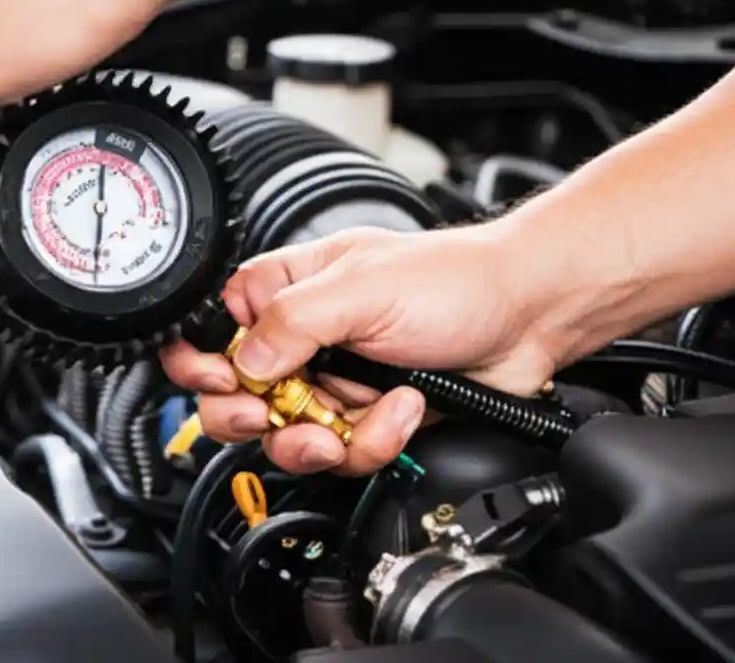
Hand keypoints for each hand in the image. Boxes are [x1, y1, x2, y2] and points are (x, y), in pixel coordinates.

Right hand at [160, 226, 561, 475]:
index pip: (217, 327)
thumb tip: (245, 359)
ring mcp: (336, 382)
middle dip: (251, 414)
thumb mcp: (363, 287)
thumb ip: (293, 320)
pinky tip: (401, 410)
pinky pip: (343, 454)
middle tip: (268, 413)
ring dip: (317, 439)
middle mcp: (305, 339)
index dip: (206, 359)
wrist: (528, 318)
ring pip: (288, 436)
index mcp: (290, 288)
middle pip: (237, 395)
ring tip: (345, 423)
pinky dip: (372, 442)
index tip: (222, 379)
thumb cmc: (457, 280)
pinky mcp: (368, 420)